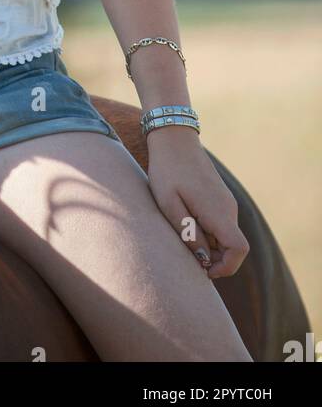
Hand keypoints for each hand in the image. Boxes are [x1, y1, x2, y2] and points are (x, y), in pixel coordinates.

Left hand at [145, 128, 249, 279]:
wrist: (174, 138)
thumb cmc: (167, 170)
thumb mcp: (169, 204)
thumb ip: (188, 233)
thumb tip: (204, 259)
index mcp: (218, 211)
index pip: (239, 250)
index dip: (225, 267)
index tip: (202, 268)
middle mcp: (228, 208)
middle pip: (232, 247)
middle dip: (213, 258)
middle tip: (184, 253)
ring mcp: (226, 202)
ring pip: (225, 236)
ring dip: (208, 244)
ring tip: (180, 232)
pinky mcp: (220, 197)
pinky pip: (219, 224)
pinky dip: (207, 231)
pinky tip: (185, 220)